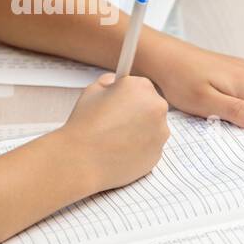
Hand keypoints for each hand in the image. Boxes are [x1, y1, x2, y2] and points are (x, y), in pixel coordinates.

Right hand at [58, 73, 169, 192]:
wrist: (82, 161)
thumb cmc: (85, 126)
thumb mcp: (92, 91)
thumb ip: (108, 82)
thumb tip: (114, 83)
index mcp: (141, 87)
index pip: (140, 85)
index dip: (126, 94)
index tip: (119, 100)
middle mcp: (157, 107)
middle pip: (150, 104)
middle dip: (136, 110)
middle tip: (114, 120)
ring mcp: (160, 132)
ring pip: (152, 126)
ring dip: (139, 128)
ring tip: (115, 136)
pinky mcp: (157, 153)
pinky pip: (150, 145)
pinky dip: (139, 147)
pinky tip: (119, 149)